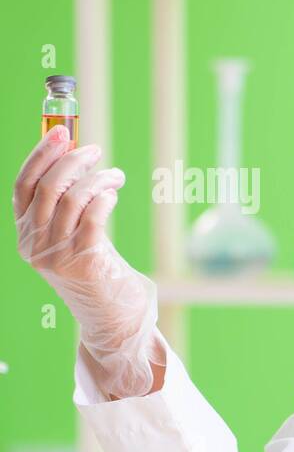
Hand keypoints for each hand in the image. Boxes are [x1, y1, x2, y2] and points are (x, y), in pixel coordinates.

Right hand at [13, 125, 162, 397]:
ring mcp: (56, 254)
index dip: (40, 155)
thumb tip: (76, 157)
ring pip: (71, 198)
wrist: (112, 318)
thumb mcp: (73, 236)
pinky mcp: (83, 261)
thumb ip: (68, 205)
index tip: (61, 133)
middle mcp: (34, 244)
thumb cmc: (98, 272)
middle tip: (95, 151)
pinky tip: (113, 193)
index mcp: (25, 235)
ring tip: (114, 176)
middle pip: (46, 187)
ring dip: (96, 178)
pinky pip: (92, 216)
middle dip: (71, 161)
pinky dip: (104, 196)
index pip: (22, 185)